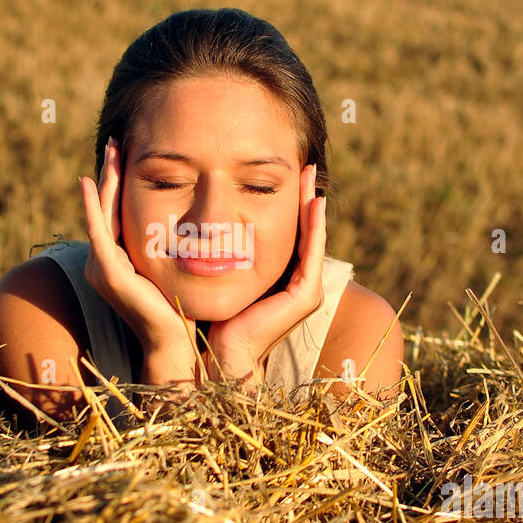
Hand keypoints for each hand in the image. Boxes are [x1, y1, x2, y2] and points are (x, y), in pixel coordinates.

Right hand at [80, 138, 197, 377]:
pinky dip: (92, 207)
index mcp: (118, 262)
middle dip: (109, 174)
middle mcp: (104, 264)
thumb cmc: (183, 312)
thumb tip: (193, 222)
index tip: (128, 152)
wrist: (176, 347)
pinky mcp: (110, 274)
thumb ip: (172, 246)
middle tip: (116, 141)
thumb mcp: (174, 269)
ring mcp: (103, 269)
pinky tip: (90, 182)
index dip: (119, 182)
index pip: (116, 213)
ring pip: (101, 214)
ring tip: (111, 151)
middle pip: (105, 208)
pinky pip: (98, 232)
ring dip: (104, 181)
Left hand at [201, 164, 325, 388]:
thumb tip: (207, 222)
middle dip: (305, 198)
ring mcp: (307, 291)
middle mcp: (300, 284)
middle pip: (306, 231)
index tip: (288, 173)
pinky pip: (312, 253)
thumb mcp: (223, 275)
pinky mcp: (305, 296)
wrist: (221, 356)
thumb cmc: (216, 319)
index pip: (291, 232)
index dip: (292, 203)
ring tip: (310, 176)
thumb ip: (228, 253)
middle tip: (304, 166)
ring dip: (312, 205)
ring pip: (313, 238)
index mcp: (283, 279)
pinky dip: (314, 227)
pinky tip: (313, 203)